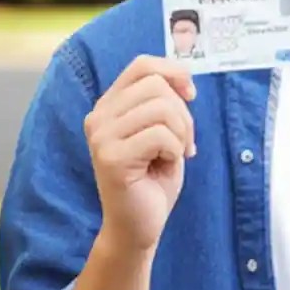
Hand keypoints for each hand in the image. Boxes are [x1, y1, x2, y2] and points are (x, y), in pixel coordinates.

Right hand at [83, 55, 197, 253]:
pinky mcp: (110, 157)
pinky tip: (163, 165)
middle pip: (157, 85)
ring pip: (162, 108)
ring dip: (181, 133)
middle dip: (184, 113)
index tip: (191, 95)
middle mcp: (98, 116)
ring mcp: (101, 136)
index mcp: (109, 105)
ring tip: (174, 154)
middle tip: (184, 141)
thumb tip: (183, 78)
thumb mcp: (163, 129)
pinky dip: (174, 149)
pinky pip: (160, 135)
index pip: (143, 65)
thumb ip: (164, 101)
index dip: (174, 72)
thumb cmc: (154, 176)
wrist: (139, 224)